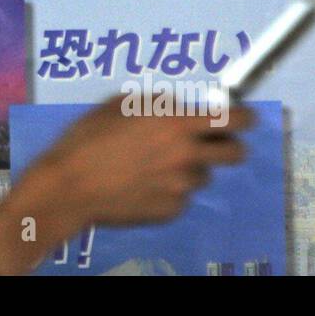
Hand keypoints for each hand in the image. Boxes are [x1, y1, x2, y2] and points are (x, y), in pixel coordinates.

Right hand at [0, 94, 252, 273]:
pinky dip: (167, 191)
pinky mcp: (170, 211)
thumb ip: (154, 103)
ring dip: (188, 169)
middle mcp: (187, 156)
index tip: (245, 118)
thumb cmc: (88, 138)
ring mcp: (181, 187)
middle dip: (228, 147)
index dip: (244, 117)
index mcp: (176, 124)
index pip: (232, 120)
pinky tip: (140, 185)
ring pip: (202, 176)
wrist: (69, 186)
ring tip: (154, 166)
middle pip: (234, 154)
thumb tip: (175, 106)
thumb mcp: (118, 104)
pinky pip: (179, 197)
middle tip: (211, 145)